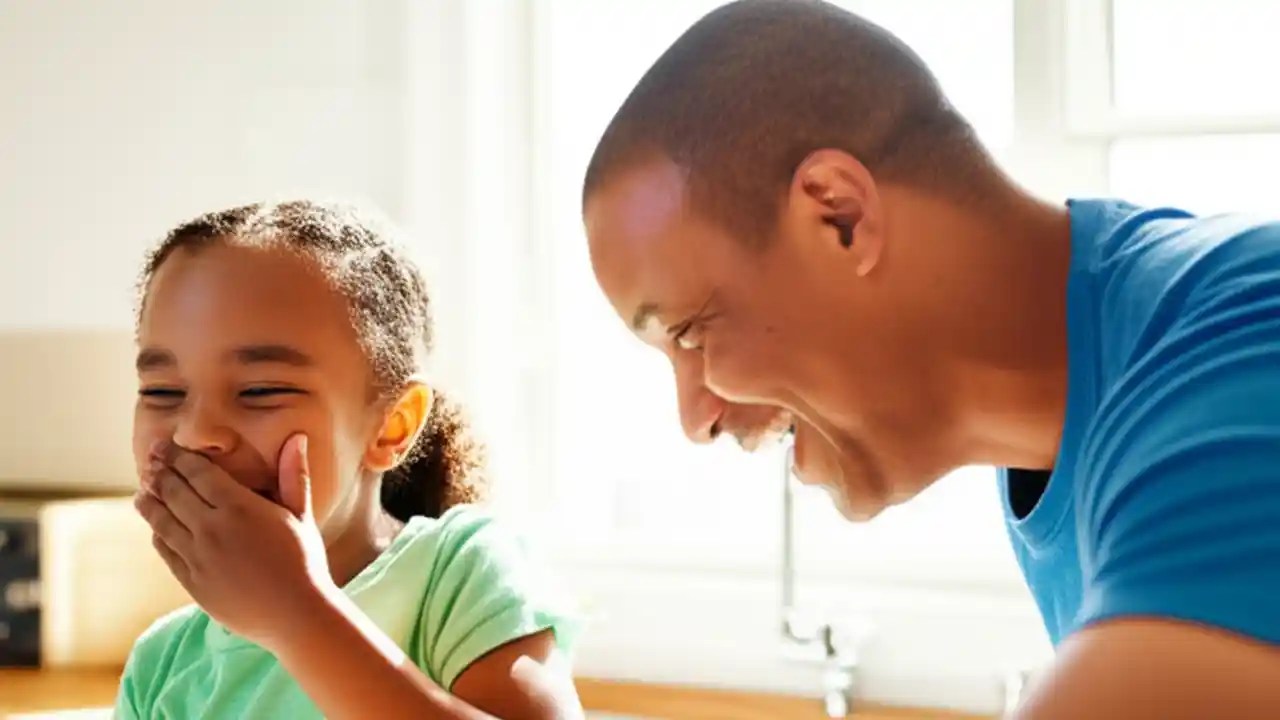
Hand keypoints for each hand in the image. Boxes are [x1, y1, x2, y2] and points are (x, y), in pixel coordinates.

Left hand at [134, 434, 334, 649]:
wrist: (295, 615)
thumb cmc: (304, 562)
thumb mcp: (301, 515)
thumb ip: (293, 475)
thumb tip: (297, 438)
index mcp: (239, 507)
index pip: (197, 473)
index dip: (178, 457)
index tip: (166, 445)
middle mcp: (212, 529)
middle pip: (173, 492)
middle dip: (159, 472)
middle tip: (150, 459)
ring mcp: (197, 557)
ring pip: (161, 521)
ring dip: (148, 501)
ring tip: (142, 491)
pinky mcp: (191, 582)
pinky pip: (165, 551)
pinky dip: (157, 534)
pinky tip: (156, 527)